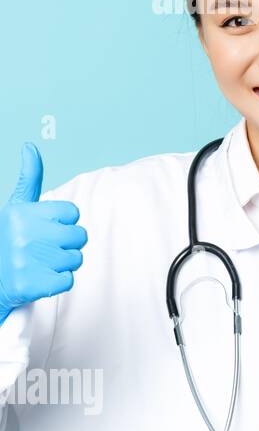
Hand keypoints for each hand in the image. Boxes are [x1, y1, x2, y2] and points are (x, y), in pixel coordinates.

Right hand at [0, 143, 86, 324]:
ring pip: (76, 259)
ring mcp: (28, 260)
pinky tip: (38, 279)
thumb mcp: (14, 206)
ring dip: (61, 264)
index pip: (73, 214)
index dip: (62, 223)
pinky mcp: (32, 285)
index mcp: (23, 213)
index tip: (43, 229)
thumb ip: (29, 178)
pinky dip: (57, 283)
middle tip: (42, 249)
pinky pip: (68, 280)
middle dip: (66, 244)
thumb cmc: (7, 239)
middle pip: (80, 236)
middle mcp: (25, 235)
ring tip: (38, 263)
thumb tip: (31, 146)